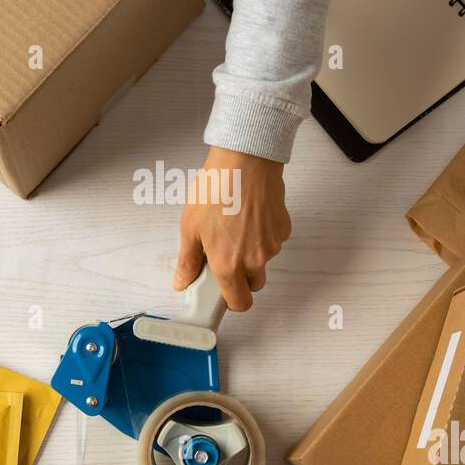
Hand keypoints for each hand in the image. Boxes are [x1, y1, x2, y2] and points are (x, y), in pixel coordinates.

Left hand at [175, 148, 291, 311]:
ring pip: (263, 262)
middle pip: (253, 284)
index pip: (239, 303)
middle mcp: (254, 260)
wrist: (245, 161)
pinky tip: (248, 216)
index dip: (230, 301)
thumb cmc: (217, 189)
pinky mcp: (283, 229)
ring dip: (251, 254)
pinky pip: (272, 242)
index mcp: (228, 265)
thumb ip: (188, 260)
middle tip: (224, 254)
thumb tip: (182, 281)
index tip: (222, 292)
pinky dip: (262, 235)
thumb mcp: (190, 227)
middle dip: (241, 276)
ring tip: (234, 226)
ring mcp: (272, 245)